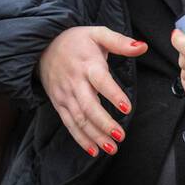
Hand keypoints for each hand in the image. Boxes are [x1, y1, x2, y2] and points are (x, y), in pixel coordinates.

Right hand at [37, 26, 144, 155]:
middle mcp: (75, 82)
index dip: (113, 94)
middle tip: (120, 136)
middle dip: (104, 123)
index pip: (100, 81)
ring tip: (111, 148)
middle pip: (88, 106)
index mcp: (87, 64)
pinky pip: (69, 123)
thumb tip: (142, 46)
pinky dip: (80, 138)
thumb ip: (120, 42)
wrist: (42, 45)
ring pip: (79, 119)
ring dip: (94, 135)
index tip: (126, 108)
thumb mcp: (97, 33)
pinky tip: (93, 150)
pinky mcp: (58, 103)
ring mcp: (65, 94)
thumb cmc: (75, 40)